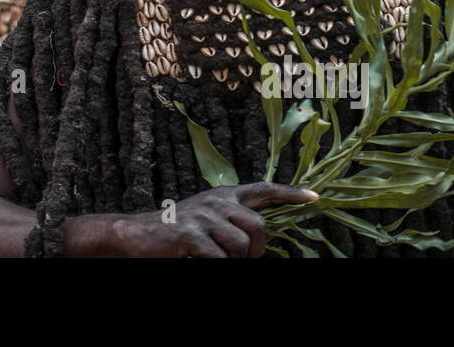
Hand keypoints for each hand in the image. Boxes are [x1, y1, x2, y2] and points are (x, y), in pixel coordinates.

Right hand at [115, 182, 317, 257]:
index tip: (315, 197)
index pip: (263, 189)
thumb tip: (259, 236)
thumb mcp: (207, 217)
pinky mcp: (191, 234)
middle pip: (258, 225)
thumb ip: (232, 219)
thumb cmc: (176, 230)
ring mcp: (204, 215)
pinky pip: (220, 258)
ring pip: (242, 244)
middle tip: (244, 260)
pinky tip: (201, 259)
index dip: (290, 193)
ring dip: (236, 260)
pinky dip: (216, 265)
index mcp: (223, 194)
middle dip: (257, 249)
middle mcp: (216, 200)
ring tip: (218, 258)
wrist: (138, 234)